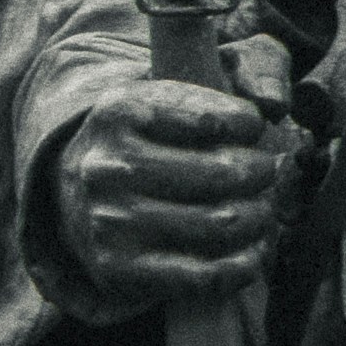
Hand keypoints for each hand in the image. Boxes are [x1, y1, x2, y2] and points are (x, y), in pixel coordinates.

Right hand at [52, 57, 301, 310]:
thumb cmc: (143, 142)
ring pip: (218, 224)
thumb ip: (227, 69)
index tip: (254, 126)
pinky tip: (251, 253)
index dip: (247, 124)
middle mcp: (108, 167)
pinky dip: (241, 265)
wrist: (75, 198)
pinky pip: (203, 275)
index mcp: (118, 112)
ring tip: (261, 209)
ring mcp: (111, 222)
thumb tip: (270, 105)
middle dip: (259, 172)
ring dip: (258, 218)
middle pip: (221, 174)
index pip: (211, 119)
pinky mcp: (121, 271)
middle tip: (266, 171)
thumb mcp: (164, 94)